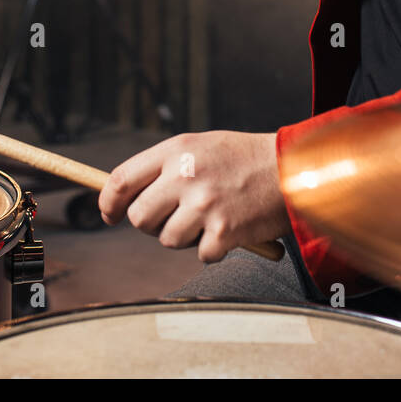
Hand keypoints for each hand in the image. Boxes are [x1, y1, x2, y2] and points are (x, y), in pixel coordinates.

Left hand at [98, 130, 289, 262]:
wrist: (292, 169)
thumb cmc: (244, 158)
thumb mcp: (200, 146)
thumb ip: (164, 166)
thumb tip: (125, 196)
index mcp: (176, 150)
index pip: (121, 180)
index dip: (108, 202)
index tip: (110, 215)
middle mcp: (186, 176)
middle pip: (139, 218)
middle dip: (151, 224)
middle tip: (172, 217)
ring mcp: (204, 205)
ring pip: (167, 240)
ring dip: (185, 236)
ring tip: (209, 218)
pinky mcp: (224, 232)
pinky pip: (200, 255)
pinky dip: (213, 249)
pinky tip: (230, 228)